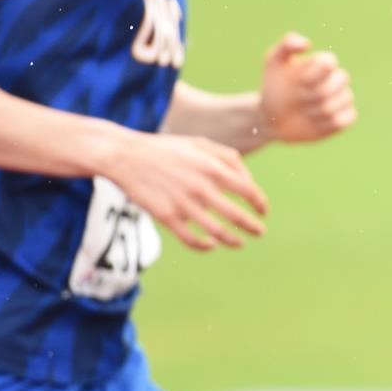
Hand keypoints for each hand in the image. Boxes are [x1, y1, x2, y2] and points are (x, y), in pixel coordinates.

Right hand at [101, 132, 268, 250]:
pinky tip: (211, 245)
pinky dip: (205, 246)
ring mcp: (183, 203)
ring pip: (216, 232)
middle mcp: (201, 187)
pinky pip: (191, 239)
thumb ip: (229, 158)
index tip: (263, 212)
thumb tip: (248, 182)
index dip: (260, 204)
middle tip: (260, 233)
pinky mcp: (166, 217)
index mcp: (213, 168)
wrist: (127, 156)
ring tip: (240, 243)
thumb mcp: (201, 144)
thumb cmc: (168, 150)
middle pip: (237, 215)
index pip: (248, 191)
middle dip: (253, 227)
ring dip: (233, 241)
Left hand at [260, 33, 356, 142]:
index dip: (315, 74)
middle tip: (299, 99)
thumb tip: (307, 43)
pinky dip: (331, 121)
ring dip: (321, 108)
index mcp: (321, 63)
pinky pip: (348, 118)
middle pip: (343, 78)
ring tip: (304, 111)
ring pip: (345, 99)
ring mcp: (340, 99)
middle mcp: (334, 79)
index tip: (298, 82)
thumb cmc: (274, 87)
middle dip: (318, 91)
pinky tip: (315, 122)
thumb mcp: (274, 62)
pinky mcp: (342, 118)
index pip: (330, 62)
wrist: (272, 117)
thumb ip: (287, 45)